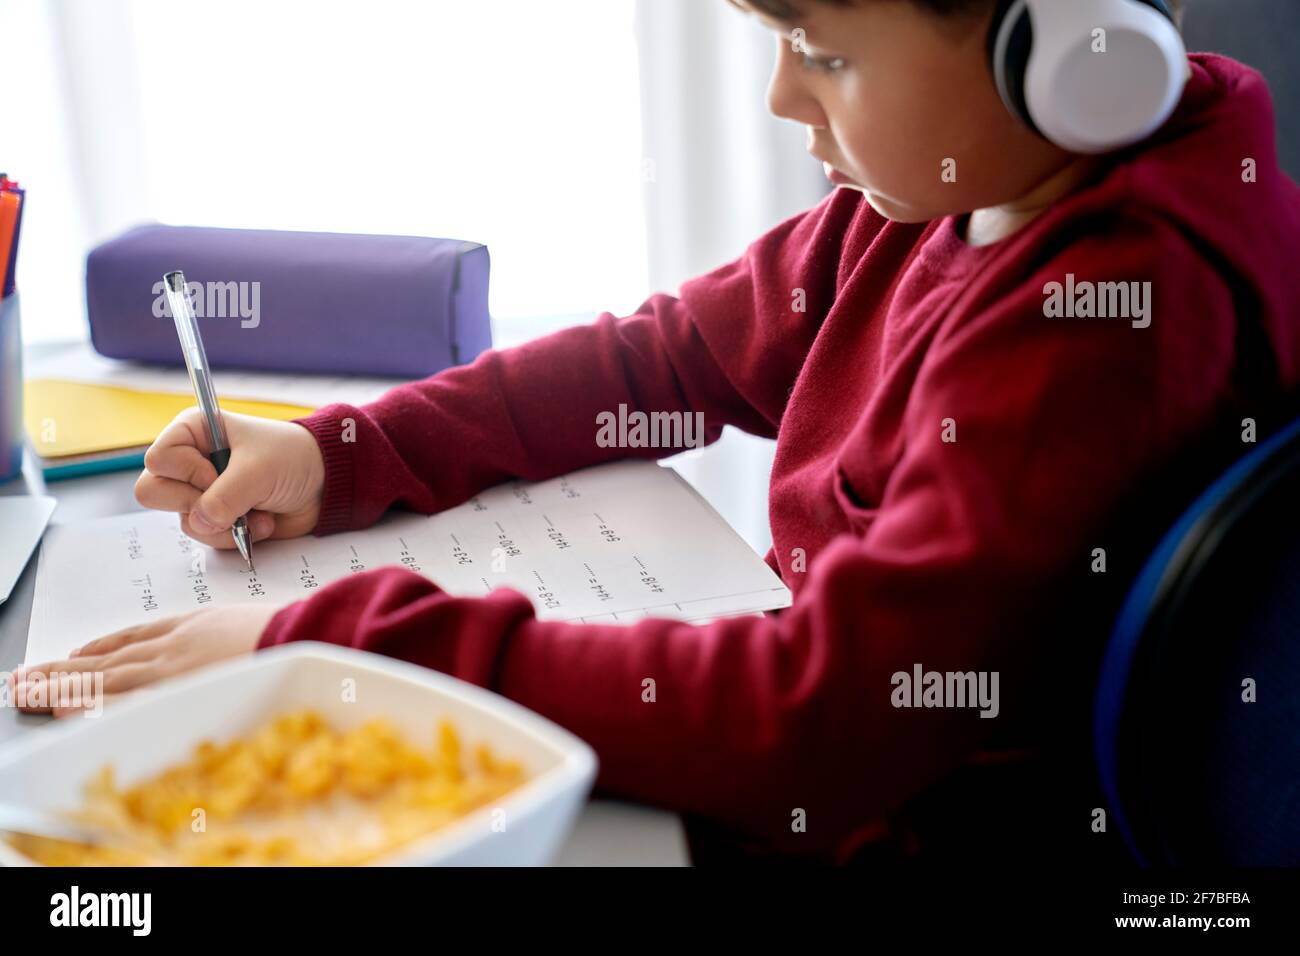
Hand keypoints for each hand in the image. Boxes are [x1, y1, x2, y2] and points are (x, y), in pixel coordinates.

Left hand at [9, 604, 282, 717]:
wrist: (309, 632)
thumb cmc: (294, 631)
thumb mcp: (257, 623)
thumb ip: (233, 638)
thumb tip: (233, 648)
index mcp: (197, 625)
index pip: (139, 635)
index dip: (106, 645)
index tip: (81, 653)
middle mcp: (177, 645)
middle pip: (111, 658)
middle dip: (67, 668)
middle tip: (30, 676)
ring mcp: (174, 666)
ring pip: (106, 677)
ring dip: (64, 685)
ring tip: (30, 691)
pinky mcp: (177, 687)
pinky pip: (124, 698)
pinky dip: (93, 702)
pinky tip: (67, 707)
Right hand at [135, 407, 325, 549]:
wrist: (325, 486)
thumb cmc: (293, 459)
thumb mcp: (258, 470)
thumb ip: (224, 496)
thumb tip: (199, 522)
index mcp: (193, 432)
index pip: (158, 459)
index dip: (187, 472)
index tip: (218, 473)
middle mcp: (190, 462)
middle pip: (153, 492)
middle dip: (194, 502)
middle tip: (227, 496)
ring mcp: (201, 492)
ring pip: (183, 521)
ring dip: (224, 523)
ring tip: (258, 511)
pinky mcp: (217, 518)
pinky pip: (206, 538)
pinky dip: (235, 536)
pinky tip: (262, 522)